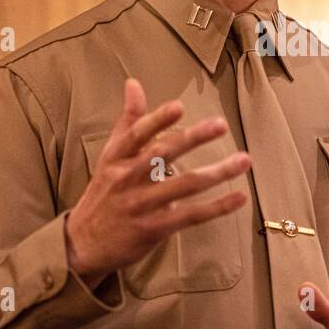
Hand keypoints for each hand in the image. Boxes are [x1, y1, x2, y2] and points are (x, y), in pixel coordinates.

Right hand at [65, 77, 250, 283]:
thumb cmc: (103, 194)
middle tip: (220, 124)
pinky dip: (217, 207)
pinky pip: (191, 216)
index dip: (157, 120)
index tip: (178, 107)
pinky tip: (239, 197)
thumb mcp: (110, 157)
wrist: (83, 245)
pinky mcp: (154, 229)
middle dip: (193, 138)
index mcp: (116, 158)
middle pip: (162, 155)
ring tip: (244, 159)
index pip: (136, 135)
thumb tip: (133, 83)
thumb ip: (128, 121)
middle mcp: (127, 179)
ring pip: (184, 185)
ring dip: (217, 172)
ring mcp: (141, 205)